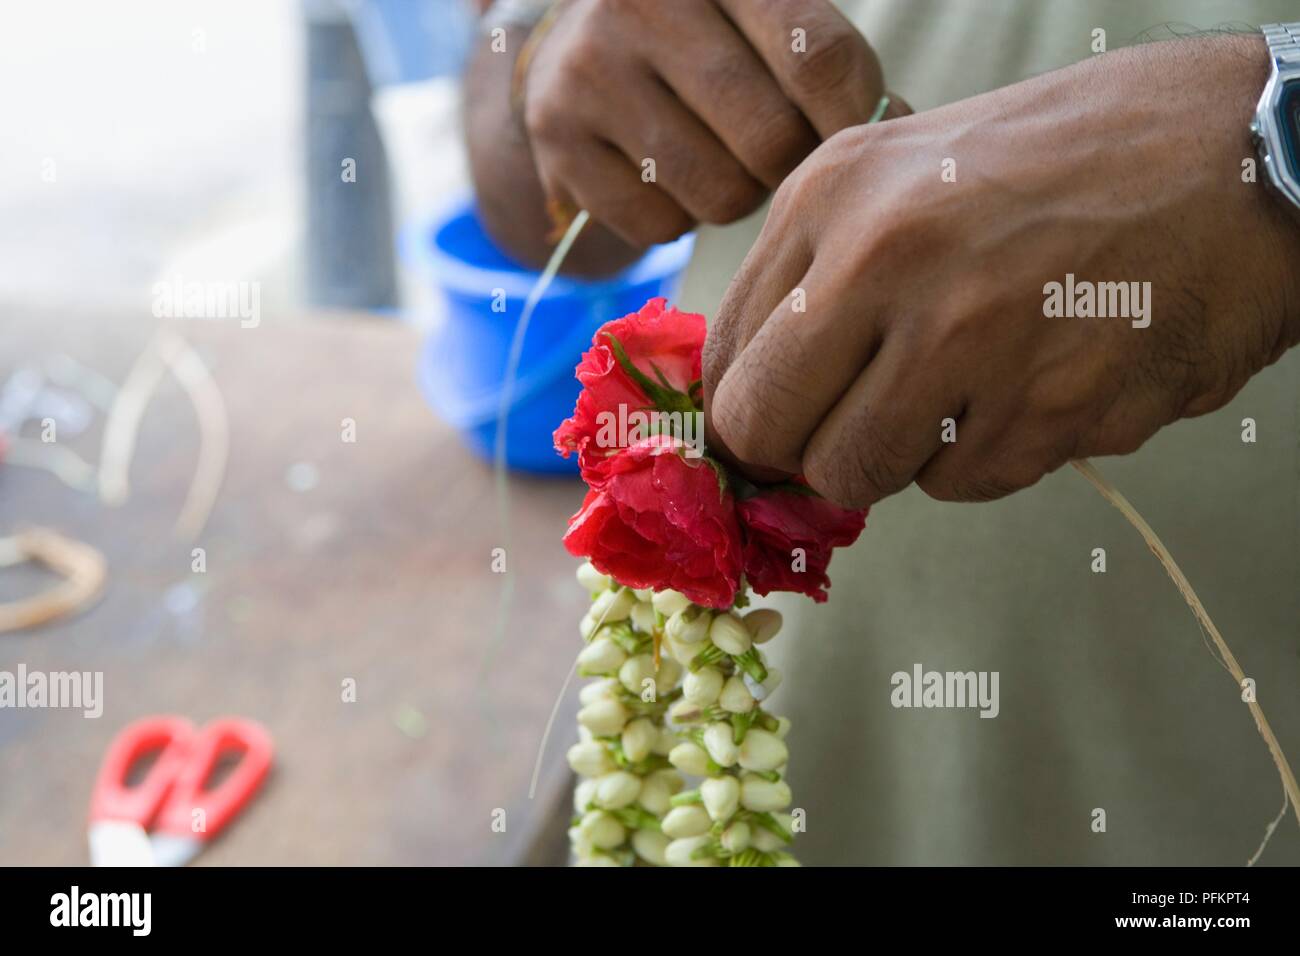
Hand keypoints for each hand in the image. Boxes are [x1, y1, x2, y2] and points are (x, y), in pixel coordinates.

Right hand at [521, 0, 885, 247]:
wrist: (570, 51)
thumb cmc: (703, 38)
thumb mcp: (759, 15)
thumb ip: (826, 61)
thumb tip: (899, 127)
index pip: (817, 58)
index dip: (856, 117)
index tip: (863, 139)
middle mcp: (638, 3)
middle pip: (770, 140)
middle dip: (787, 162)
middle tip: (774, 148)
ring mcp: (588, 74)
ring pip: (718, 194)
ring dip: (736, 196)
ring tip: (718, 157)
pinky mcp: (558, 143)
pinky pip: (660, 227)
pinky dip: (677, 218)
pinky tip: (666, 176)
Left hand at [704, 35, 1299, 506]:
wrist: (1236, 155)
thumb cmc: (1058, 164)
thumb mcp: (900, 172)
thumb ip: (814, 276)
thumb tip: (753, 400)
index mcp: (834, 196)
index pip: (726, 362)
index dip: (743, 417)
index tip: (770, 434)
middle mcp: (888, 262)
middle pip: (770, 434)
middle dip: (801, 453)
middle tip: (848, 433)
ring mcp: (972, 337)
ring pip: (862, 474)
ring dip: (898, 455)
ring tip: (957, 391)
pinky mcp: (1054, 406)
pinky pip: (964, 483)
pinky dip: (984, 458)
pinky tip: (1029, 388)